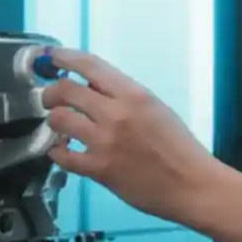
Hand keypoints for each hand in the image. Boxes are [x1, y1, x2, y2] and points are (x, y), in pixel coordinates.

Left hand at [40, 47, 220, 224]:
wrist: (191, 185)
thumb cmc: (179, 147)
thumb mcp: (156, 109)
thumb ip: (124, 98)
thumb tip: (91, 89)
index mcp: (134, 94)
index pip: (90, 65)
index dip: (64, 57)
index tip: (50, 56)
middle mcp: (116, 114)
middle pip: (65, 91)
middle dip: (51, 93)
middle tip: (50, 99)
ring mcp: (104, 142)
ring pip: (59, 120)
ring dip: (54, 121)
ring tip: (60, 127)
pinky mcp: (98, 169)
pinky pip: (62, 155)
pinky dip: (57, 151)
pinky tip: (63, 151)